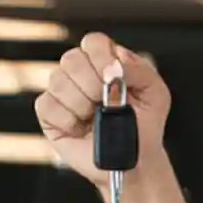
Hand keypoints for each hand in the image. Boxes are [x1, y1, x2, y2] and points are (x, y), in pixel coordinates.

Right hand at [35, 32, 171, 191]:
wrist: (134, 161)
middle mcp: (82, 73)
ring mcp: (63, 92)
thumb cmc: (144, 125)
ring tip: (96, 117)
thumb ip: (139, 71)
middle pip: (72, 58)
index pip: (94, 42)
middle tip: (105, 102)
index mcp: (107, 62)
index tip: (113, 77)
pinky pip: (47, 105)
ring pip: (57, 80)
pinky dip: (67, 119)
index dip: (100, 56)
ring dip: (82, 104)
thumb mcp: (155, 93)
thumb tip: (115, 63)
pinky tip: (81, 127)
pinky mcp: (49, 114)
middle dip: (92, 83)